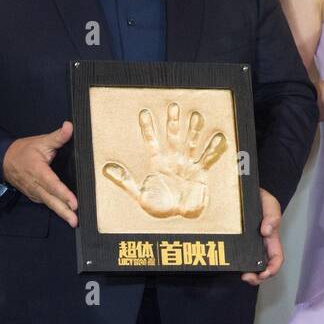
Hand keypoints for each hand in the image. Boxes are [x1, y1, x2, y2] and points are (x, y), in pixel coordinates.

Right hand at [2, 120, 78, 226]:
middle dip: (63, 211)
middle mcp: (35, 184)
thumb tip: (69, 126)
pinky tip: (65, 214)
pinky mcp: (34, 195)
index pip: (52, 184)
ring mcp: (33, 192)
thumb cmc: (24, 151)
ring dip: (60, 213)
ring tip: (73, 222)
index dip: (63, 194)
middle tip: (75, 221)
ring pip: (48, 204)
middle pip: (51, 200)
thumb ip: (57, 137)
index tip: (74, 203)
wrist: (4, 160)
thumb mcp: (41, 141)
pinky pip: (45, 203)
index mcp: (38, 171)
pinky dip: (55, 209)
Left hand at [101, 103, 227, 218]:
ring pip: (191, 142)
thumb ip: (124, 182)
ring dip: (194, 130)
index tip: (144, 113)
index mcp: (157, 162)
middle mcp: (173, 159)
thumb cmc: (159, 205)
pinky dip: (213, 149)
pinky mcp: (201, 172)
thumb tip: (106, 169)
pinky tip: (218, 138)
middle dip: (173, 122)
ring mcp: (188, 164)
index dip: (148, 128)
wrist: (178, 217)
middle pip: (173, 136)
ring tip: (196, 116)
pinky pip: (208, 158)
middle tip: (173, 106)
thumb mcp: (139, 195)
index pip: (151, 141)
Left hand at [242, 188, 283, 285]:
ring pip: (248, 266)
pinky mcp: (234, 243)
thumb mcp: (269, 203)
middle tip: (247, 277)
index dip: (273, 269)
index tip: (264, 273)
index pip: (276, 258)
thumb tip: (267, 232)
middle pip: (262, 268)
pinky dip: (233, 265)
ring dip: (247, 274)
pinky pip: (234, 258)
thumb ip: (272, 215)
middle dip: (257, 278)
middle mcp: (259, 245)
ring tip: (240, 275)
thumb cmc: (259, 198)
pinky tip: (228, 263)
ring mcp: (246, 246)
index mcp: (271, 239)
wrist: (240, 191)